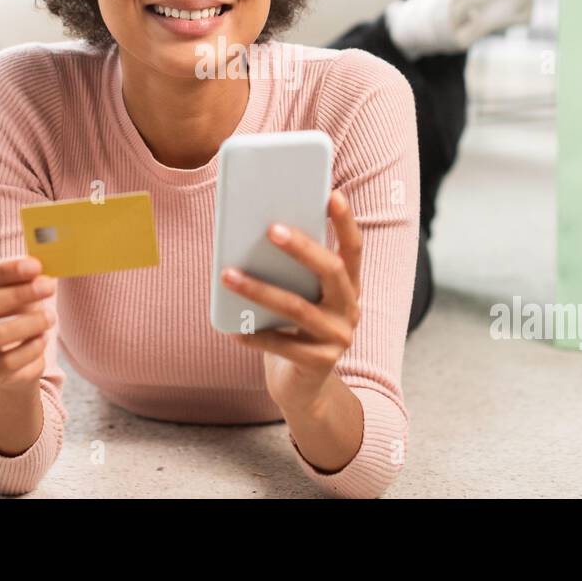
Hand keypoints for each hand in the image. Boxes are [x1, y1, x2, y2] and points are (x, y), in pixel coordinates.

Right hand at [0, 256, 57, 387]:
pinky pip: (6, 363)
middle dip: (17, 294)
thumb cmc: (13, 312)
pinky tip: (43, 338)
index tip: (35, 266)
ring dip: (28, 323)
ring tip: (50, 316)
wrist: (9, 356)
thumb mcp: (14, 291)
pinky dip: (30, 349)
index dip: (4, 270)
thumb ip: (24, 278)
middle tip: (48, 287)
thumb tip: (43, 269)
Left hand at [219, 189, 361, 415]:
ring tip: (228, 274)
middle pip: (330, 271)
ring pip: (297, 307)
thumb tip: (252, 231)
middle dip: (301, 248)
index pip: (353, 247)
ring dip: (259, 289)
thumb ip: (290, 271)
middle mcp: (350, 309)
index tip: (331, 193)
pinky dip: (255, 334)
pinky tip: (233, 327)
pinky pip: (282, 344)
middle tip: (270, 228)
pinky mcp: (319, 364)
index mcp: (348, 285)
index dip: (345, 221)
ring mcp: (338, 338)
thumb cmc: (294, 329)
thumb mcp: (299, 296)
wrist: (302, 387)